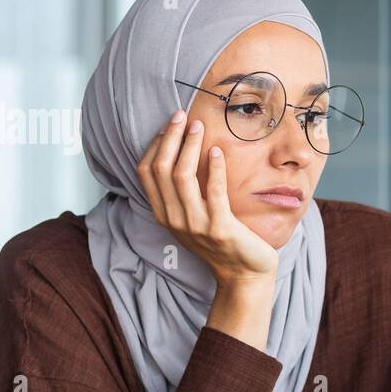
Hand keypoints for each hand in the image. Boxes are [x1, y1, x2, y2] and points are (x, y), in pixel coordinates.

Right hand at [137, 111, 277, 348]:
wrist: (244, 274)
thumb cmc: (222, 242)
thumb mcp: (193, 217)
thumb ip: (182, 194)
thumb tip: (181, 152)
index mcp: (164, 214)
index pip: (146, 172)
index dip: (156, 145)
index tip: (169, 124)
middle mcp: (174, 220)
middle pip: (161, 169)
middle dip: (170, 138)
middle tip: (182, 116)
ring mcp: (196, 225)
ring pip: (182, 177)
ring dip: (189, 147)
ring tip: (199, 127)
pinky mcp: (220, 228)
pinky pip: (214, 192)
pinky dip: (214, 168)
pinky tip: (217, 151)